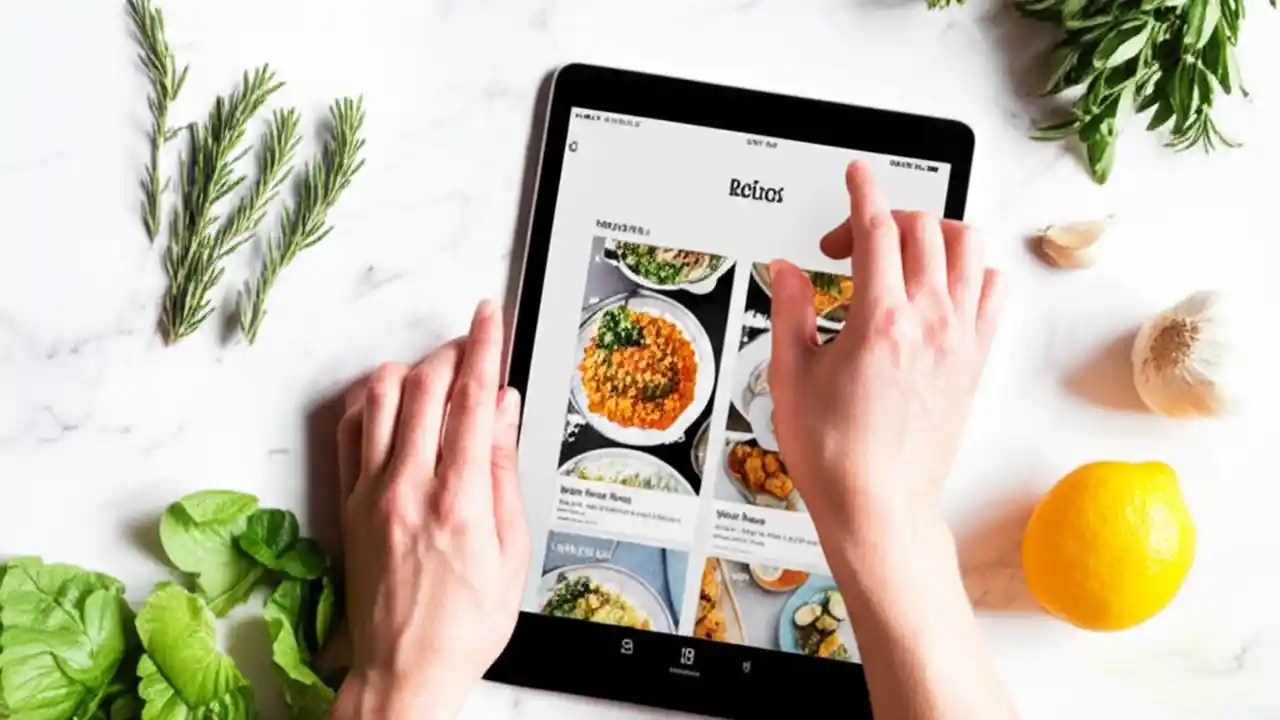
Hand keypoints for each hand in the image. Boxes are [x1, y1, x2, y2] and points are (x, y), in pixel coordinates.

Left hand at [331, 300, 529, 719]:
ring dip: (409, 369)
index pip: (472, 398)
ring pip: (379, 397)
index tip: (488, 315)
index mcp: (459, 498)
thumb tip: (504, 411)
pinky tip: (389, 402)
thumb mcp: (510, 550)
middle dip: (451, 350)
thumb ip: (504, 472)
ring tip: (435, 373)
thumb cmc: (465, 623)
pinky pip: (349, 430)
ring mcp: (371, 491)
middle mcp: (410, 486)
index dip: (483, 346)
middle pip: (424, 385)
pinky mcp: (347, 503)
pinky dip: (369, 401)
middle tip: (472, 344)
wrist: (405, 668)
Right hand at [768, 161, 1003, 585]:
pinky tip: (944, 283)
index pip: (878, 231)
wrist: (879, 507)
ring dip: (935, 233)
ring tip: (904, 248)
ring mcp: (960, 341)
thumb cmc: (836, 456)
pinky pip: (993, 293)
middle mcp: (931, 324)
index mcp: (881, 322)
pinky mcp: (975, 361)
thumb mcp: (791, 376)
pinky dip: (972, 272)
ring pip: (969, 250)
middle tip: (850, 240)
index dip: (864, 193)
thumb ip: (790, 310)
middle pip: (924, 230)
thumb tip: (786, 270)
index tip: (858, 174)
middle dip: (885, 216)